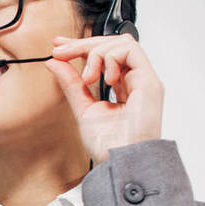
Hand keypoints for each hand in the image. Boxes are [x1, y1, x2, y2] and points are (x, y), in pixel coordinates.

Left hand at [44, 33, 164, 163]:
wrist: (120, 161)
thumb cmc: (108, 145)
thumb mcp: (82, 107)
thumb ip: (71, 84)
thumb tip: (54, 62)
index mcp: (122, 87)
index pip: (106, 55)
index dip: (82, 46)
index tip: (59, 47)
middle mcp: (135, 81)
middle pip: (113, 44)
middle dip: (84, 44)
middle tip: (62, 51)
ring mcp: (144, 80)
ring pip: (123, 44)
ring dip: (97, 53)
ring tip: (87, 78)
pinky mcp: (149, 82)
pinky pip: (132, 52)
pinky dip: (111, 58)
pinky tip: (103, 79)